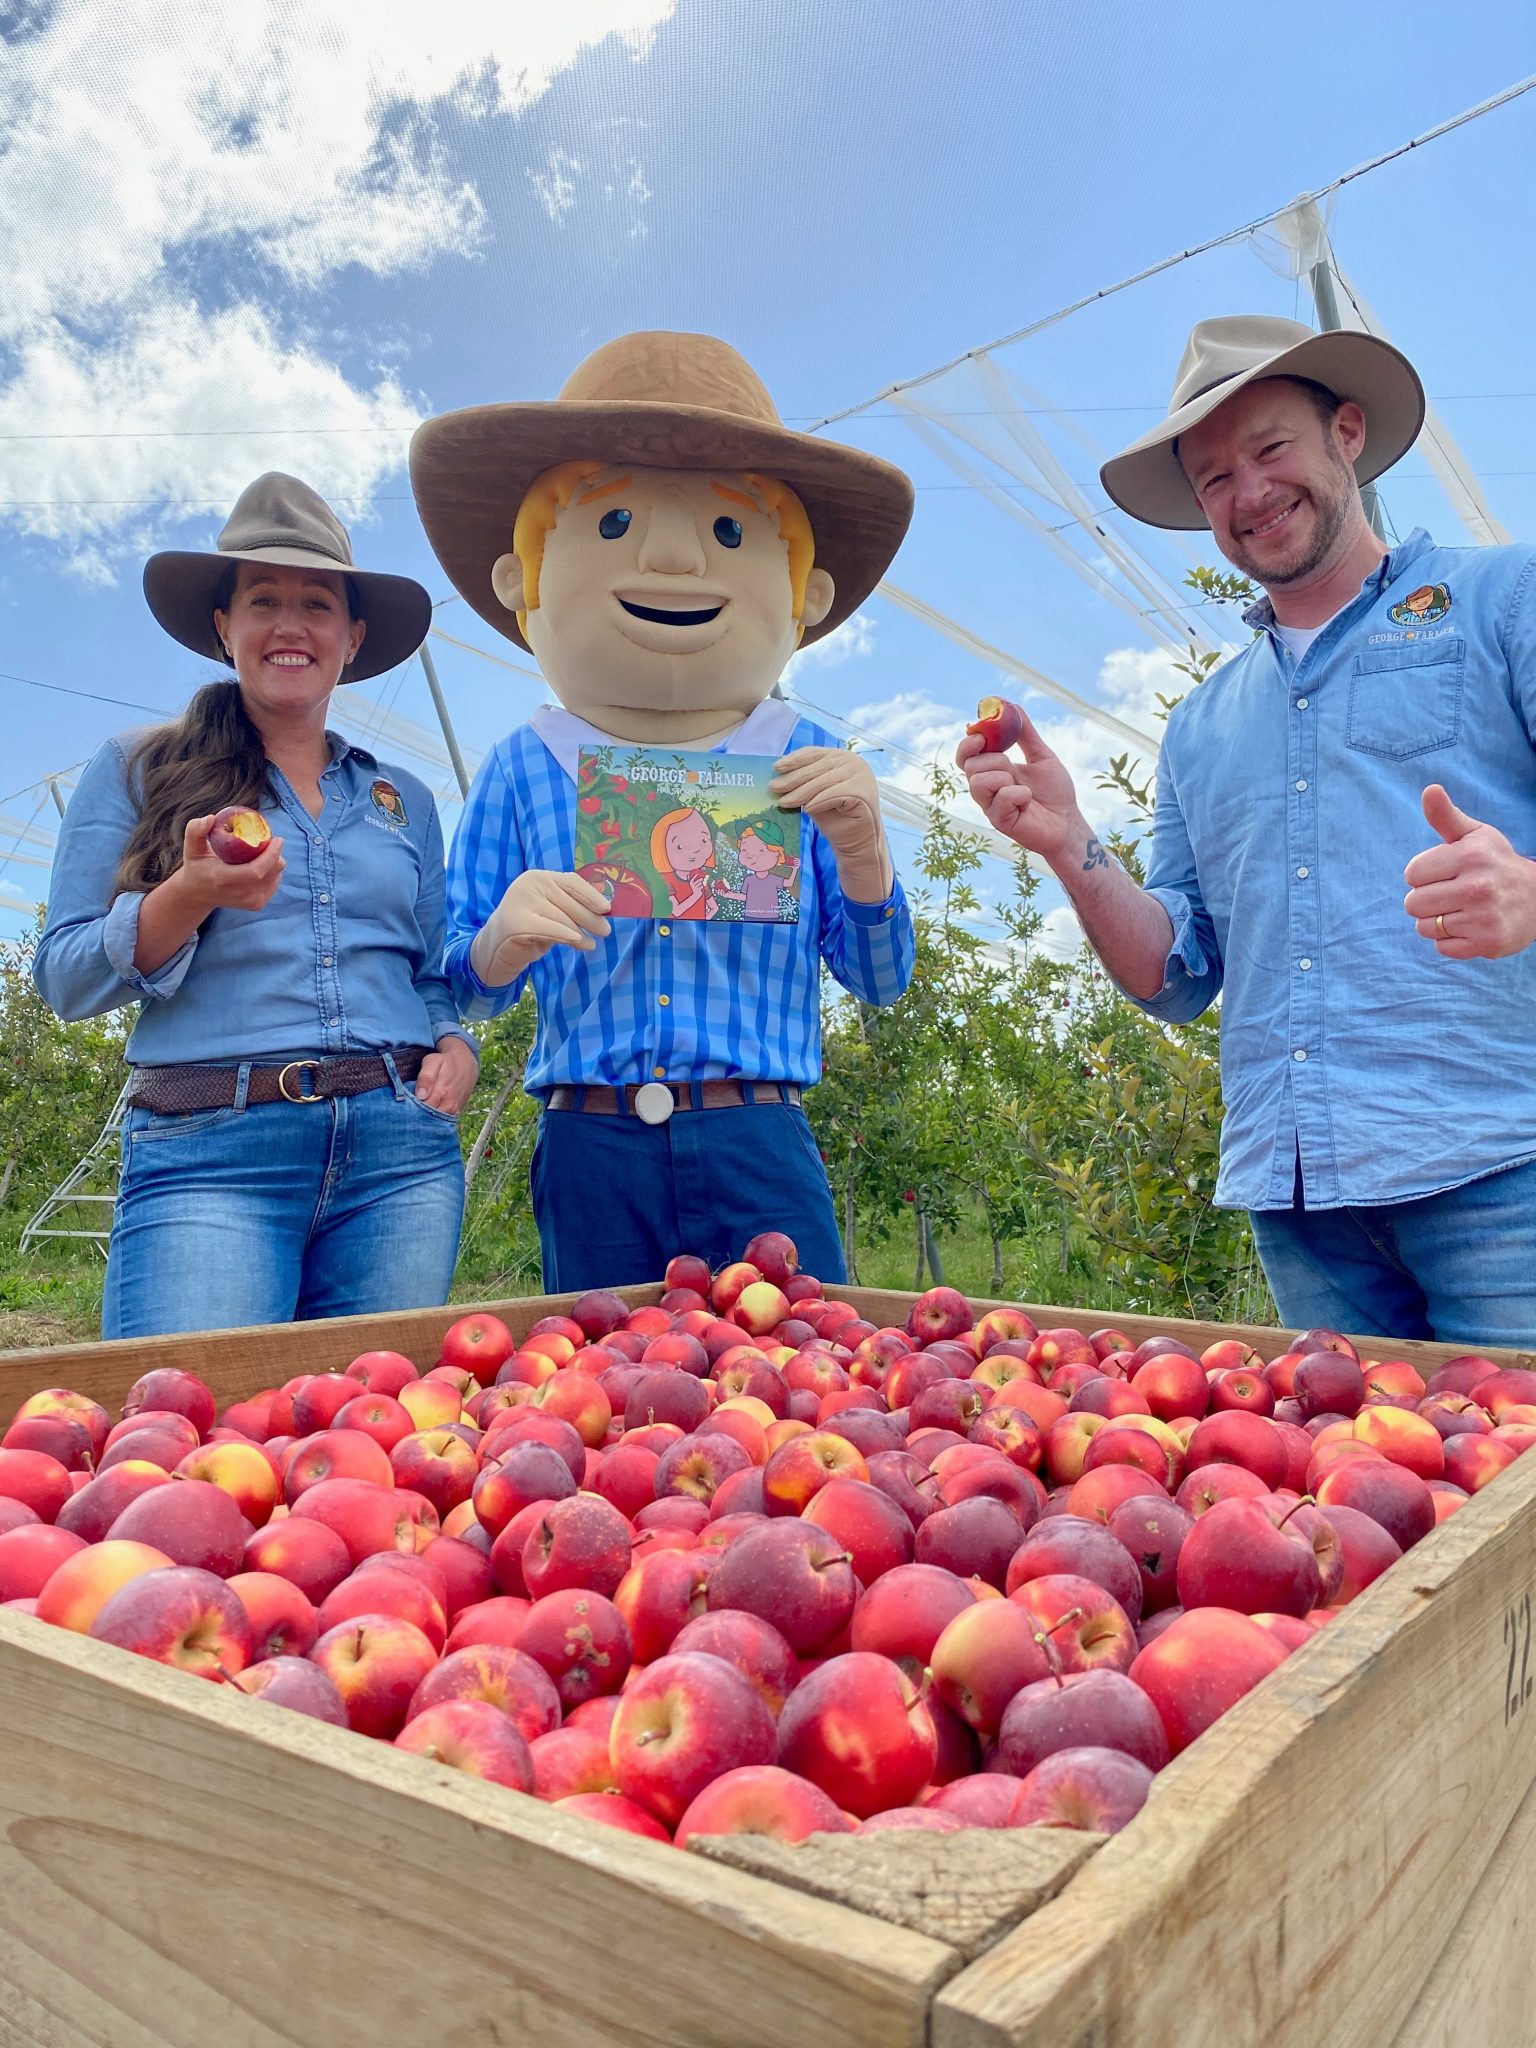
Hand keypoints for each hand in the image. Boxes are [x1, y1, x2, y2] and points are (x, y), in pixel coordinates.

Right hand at [172, 814, 285, 915]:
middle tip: (269, 840)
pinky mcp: (257, 905)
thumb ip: (195, 830)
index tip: (277, 838)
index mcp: (223, 880)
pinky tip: (262, 863)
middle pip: (270, 873)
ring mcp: (250, 902)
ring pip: (276, 876)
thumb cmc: (196, 866)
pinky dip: (273, 870)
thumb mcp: (191, 847)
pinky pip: (275, 882)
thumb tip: (211, 818)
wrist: (197, 894)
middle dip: (275, 854)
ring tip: (261, 851)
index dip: (271, 855)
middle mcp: (239, 894)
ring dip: (274, 860)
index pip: (255, 871)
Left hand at [415, 1036, 479, 1115]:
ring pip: (434, 1120)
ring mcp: (453, 1110)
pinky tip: (429, 1112)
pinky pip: (442, 1121)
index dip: (411, 1107)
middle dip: (417, 1113)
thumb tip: (421, 1096)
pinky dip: (434, 1119)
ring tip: (418, 1109)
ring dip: (425, 1117)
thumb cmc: (445, 1062)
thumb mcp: (433, 1062)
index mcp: (441, 1092)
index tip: (406, 1103)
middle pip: (427, 1116)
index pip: (421, 1108)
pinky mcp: (456, 1113)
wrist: (466, 1064)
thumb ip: (426, 1077)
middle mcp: (449, 1104)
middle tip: (409, 1106)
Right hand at [471, 869, 612, 986]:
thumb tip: (604, 909)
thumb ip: (570, 906)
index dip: (591, 895)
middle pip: (569, 902)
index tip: (607, 908)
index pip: (571, 882)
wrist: (496, 947)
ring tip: (590, 944)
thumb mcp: (552, 912)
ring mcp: (520, 902)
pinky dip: (567, 936)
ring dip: (581, 934)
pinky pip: (551, 930)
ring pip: (562, 919)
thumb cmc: (531, 928)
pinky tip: (578, 942)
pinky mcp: (517, 922)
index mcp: (539, 877)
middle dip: (590, 919)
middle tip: (605, 931)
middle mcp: (528, 884)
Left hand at [770, 746, 891, 898]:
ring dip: (800, 793)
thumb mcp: (814, 794)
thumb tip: (778, 777)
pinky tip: (805, 810)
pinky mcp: (862, 792)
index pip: (813, 754)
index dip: (793, 760)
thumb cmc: (834, 817)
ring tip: (783, 802)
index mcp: (840, 756)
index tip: (776, 768)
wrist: (855, 842)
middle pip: (816, 768)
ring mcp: (860, 775)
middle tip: (773, 788)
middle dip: (792, 779)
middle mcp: (853, 761)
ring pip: (822, 782)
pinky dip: (818, 802)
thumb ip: (804, 782)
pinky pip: (833, 795)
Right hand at [956, 713, 1085, 865]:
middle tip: (1009, 762)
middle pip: (968, 766)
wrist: (1068, 822)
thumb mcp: (1042, 756)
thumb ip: (1026, 734)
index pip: (966, 755)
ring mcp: (991, 806)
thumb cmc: (1055, 794)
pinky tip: (1029, 801)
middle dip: (991, 758)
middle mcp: (987, 789)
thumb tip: (1013, 706)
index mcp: (993, 772)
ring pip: (979, 782)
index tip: (981, 733)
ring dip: (1004, 777)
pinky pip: (1002, 798)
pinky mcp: (1000, 822)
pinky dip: (1020, 794)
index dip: (968, 742)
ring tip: (1024, 787)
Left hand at [1404, 785, 1535, 959]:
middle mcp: (1478, 886)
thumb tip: (1429, 789)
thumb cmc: (1495, 862)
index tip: (1445, 873)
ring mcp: (1484, 917)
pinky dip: (1450, 941)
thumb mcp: (1475, 835)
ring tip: (1461, 911)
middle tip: (1452, 895)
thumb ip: (1445, 816)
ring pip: (1424, 927)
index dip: (1423, 874)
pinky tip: (1470, 927)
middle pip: (1413, 903)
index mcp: (1470, 856)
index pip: (1412, 874)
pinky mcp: (1488, 944)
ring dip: (1436, 922)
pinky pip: (1442, 948)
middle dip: (1426, 900)